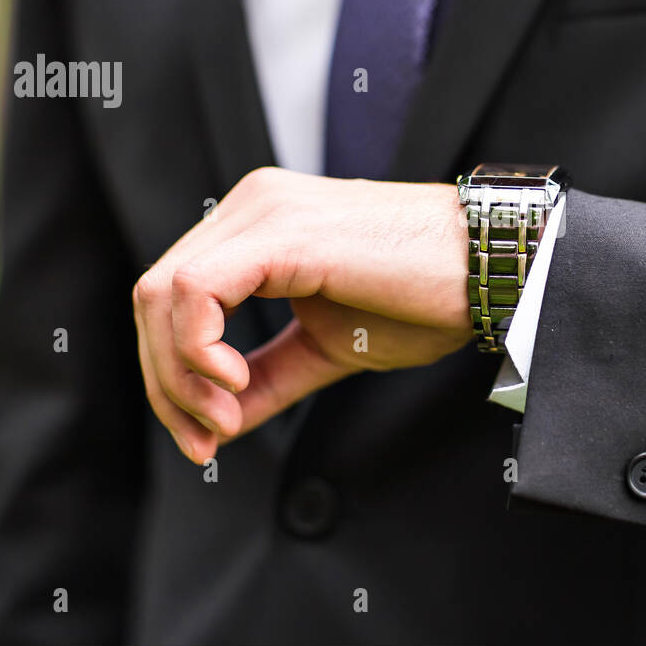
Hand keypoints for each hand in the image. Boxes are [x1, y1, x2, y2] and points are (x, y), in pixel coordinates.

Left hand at [132, 167, 471, 462]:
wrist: (492, 268)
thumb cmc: (425, 298)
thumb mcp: (328, 348)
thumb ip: (268, 379)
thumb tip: (214, 424)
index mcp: (258, 225)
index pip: (173, 297)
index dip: (168, 374)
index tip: (204, 438)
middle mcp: (252, 206)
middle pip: (153, 297)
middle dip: (164, 382)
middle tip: (206, 440)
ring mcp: (263, 211)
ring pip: (161, 294)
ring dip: (178, 373)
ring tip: (226, 418)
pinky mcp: (282, 232)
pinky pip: (195, 290)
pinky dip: (197, 348)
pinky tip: (233, 384)